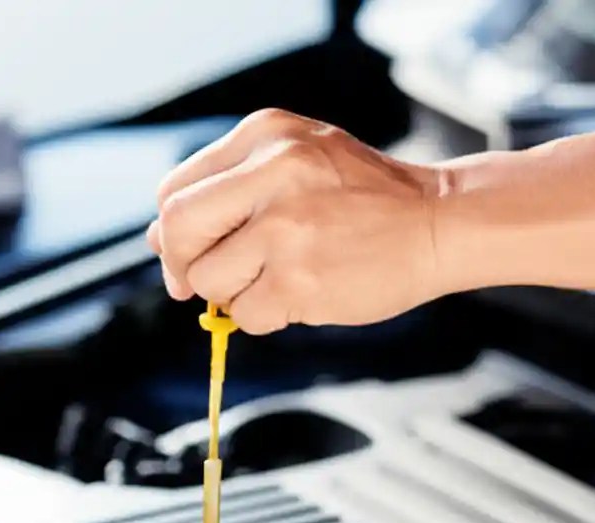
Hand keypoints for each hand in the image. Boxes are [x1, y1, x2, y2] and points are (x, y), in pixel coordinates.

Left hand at [147, 109, 448, 334]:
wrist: (438, 222)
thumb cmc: (365, 197)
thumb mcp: (297, 160)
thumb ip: (228, 189)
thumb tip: (156, 238)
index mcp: (265, 135)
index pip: (176, 189)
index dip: (172, 230)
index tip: (186, 251)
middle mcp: (272, 173)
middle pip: (177, 229)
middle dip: (181, 265)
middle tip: (201, 283)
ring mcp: (285, 229)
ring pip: (208, 280)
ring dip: (230, 294)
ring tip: (274, 280)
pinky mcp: (299, 280)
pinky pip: (245, 314)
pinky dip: (263, 316)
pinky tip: (299, 295)